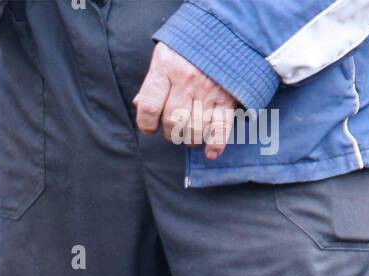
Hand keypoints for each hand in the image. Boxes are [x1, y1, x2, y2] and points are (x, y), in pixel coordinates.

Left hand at [134, 42, 237, 160]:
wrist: (227, 29)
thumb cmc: (190, 46)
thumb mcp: (166, 55)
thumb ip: (154, 81)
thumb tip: (140, 105)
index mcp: (167, 68)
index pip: (149, 106)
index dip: (146, 123)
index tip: (149, 127)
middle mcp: (187, 80)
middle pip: (172, 121)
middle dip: (170, 131)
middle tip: (173, 128)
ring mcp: (209, 90)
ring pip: (194, 129)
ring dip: (189, 138)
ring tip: (189, 135)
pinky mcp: (228, 98)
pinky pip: (221, 128)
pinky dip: (215, 145)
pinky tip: (210, 152)